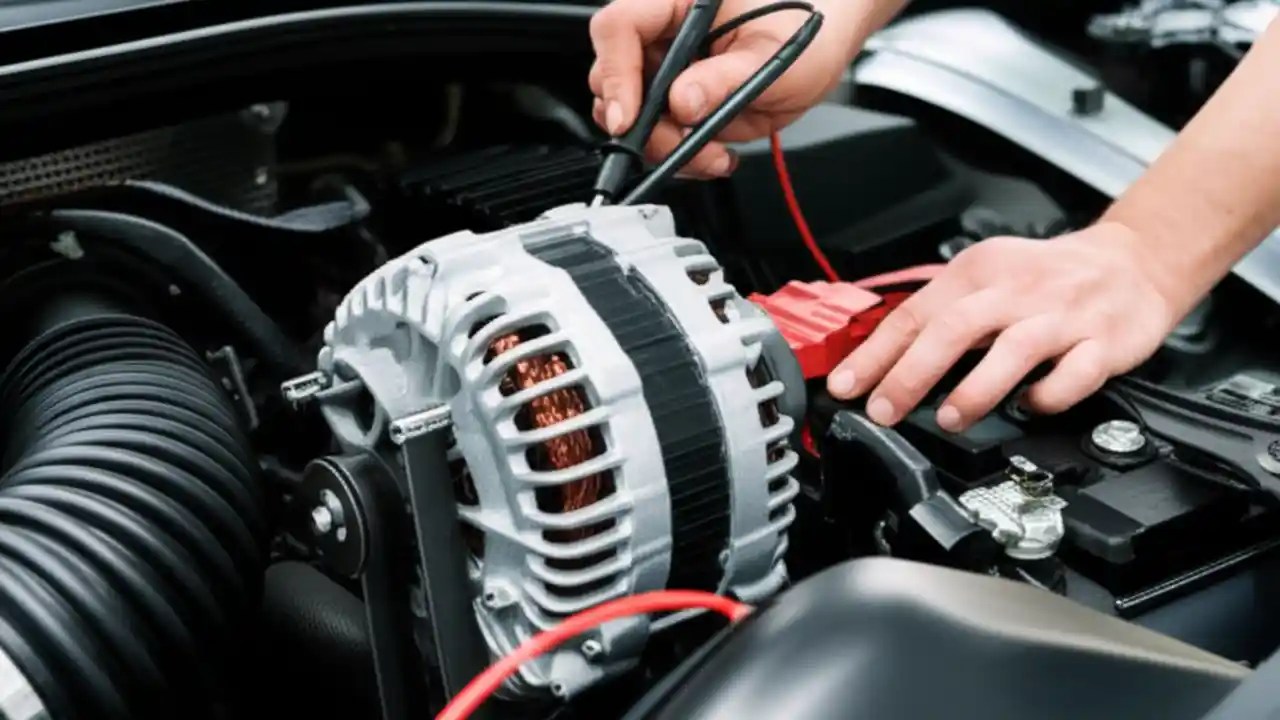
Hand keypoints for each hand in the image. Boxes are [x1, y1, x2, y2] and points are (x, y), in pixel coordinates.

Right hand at [588, 0, 859, 177]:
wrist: (827, 38)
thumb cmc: (805, 23)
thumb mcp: (772, 54)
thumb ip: (724, 79)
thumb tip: (682, 102)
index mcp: (678, 1)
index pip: (619, 28)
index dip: (615, 73)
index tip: (628, 118)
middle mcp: (664, 33)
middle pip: (613, 78)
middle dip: (642, 124)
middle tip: (680, 143)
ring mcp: (669, 69)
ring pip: (633, 115)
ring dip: (664, 146)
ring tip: (710, 154)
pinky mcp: (681, 102)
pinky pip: (660, 134)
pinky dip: (681, 155)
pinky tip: (714, 155)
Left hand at [826, 223, 1180, 431]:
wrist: (1133, 260)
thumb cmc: (1047, 278)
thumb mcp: (985, 279)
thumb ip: (939, 317)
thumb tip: (879, 362)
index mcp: (979, 272)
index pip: (915, 313)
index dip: (875, 354)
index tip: (846, 386)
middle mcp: (1017, 290)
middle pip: (955, 328)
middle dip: (911, 373)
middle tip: (885, 410)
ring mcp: (1061, 315)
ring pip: (1012, 349)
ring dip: (974, 389)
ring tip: (947, 418)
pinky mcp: (1104, 341)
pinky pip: (1075, 372)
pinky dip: (1049, 394)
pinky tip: (1030, 406)